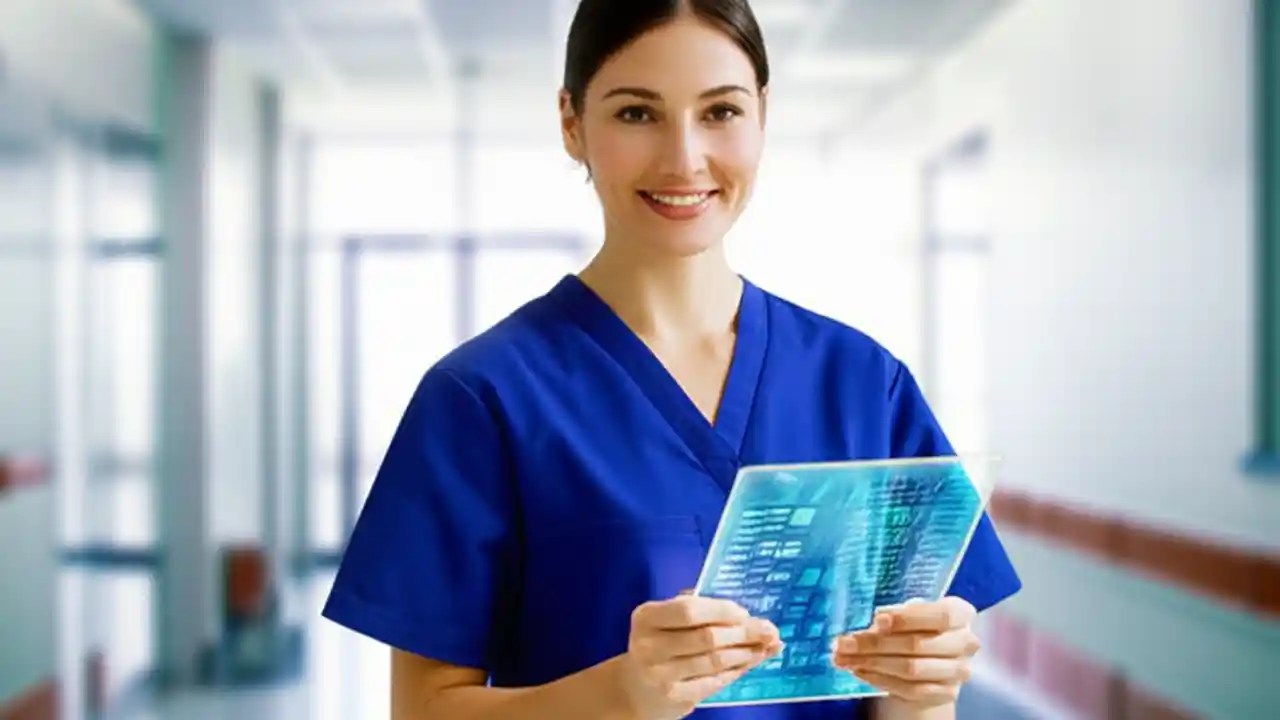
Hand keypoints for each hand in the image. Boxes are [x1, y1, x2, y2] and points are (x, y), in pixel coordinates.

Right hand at [619, 593, 783, 718]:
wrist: (638, 687)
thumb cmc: (662, 642)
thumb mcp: (668, 618)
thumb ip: (701, 610)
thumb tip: (748, 615)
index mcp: (646, 617)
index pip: (689, 610)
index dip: (721, 611)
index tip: (745, 612)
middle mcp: (649, 646)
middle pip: (707, 638)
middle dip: (743, 633)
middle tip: (769, 630)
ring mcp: (661, 675)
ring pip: (714, 661)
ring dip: (746, 653)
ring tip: (765, 645)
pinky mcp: (675, 696)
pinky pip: (714, 681)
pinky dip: (737, 670)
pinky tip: (749, 662)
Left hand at [831, 597, 979, 708]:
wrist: (931, 660)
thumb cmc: (917, 627)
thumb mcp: (909, 613)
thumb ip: (897, 614)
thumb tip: (878, 619)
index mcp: (960, 613)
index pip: (940, 615)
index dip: (908, 618)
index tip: (876, 619)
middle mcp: (966, 642)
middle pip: (918, 644)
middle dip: (875, 643)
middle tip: (843, 643)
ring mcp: (958, 670)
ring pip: (911, 668)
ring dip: (872, 663)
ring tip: (844, 658)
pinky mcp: (945, 692)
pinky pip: (909, 689)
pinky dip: (880, 679)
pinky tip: (860, 671)